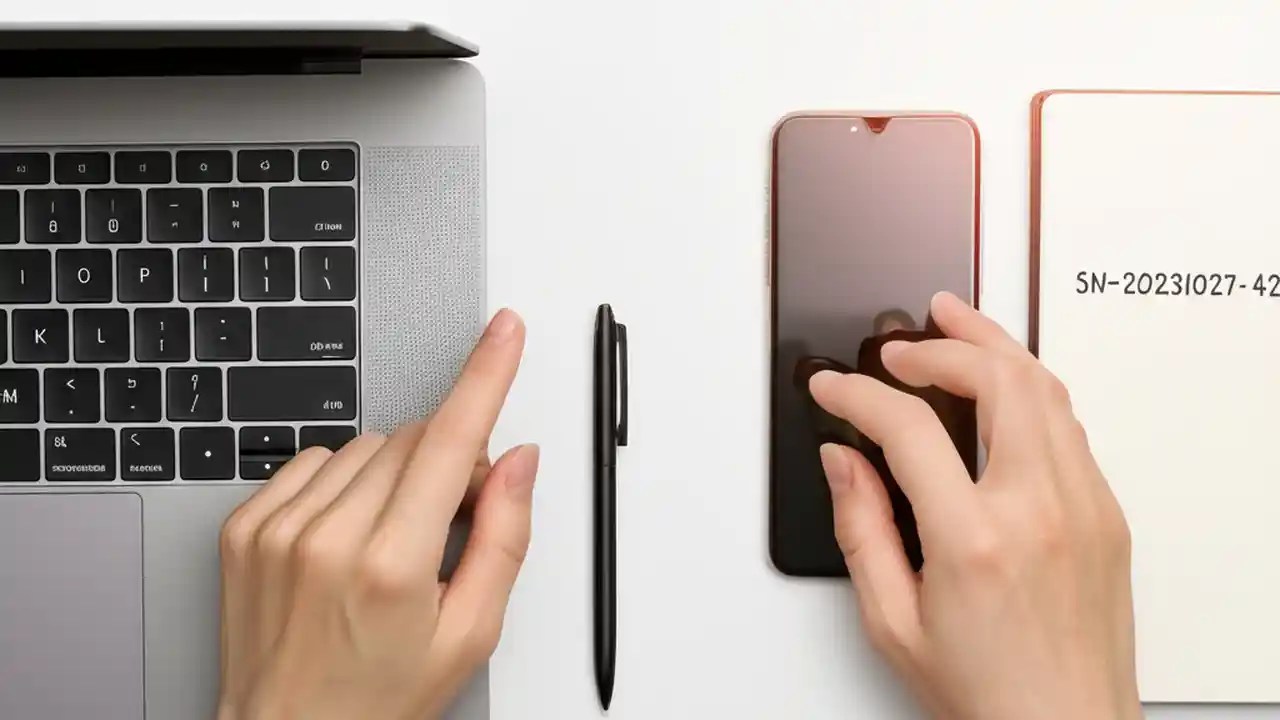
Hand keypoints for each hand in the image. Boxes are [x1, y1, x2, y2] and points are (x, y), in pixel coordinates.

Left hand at [217, 309, 537, 719]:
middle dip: (448, 461)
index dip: (485, 377)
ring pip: (365, 445)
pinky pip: (313, 460)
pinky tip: (347, 533)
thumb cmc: (377, 699)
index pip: (452, 444)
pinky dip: (342, 482)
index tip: (504, 333)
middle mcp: (326, 538)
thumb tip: (520, 464)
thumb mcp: (468, 634)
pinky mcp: (244, 525)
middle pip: (413, 439)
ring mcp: (277, 528)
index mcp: (390, 567)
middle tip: (449, 522)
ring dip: (393, 472)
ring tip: (389, 540)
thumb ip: (503, 538)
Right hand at [810, 293, 1140, 719]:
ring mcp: (1084, 506)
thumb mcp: (893, 622)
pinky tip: (1002, 384)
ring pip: (1046, 388)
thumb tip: (844, 461)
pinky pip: (1069, 426)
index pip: (908, 428)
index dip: (858, 394)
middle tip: (899, 345)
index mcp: (975, 540)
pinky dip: (1029, 388)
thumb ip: (860, 529)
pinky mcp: (1108, 514)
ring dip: (996, 345)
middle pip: (997, 379)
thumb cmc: (989, 694)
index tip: (833, 387)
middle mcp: (1039, 511)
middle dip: (940, 344)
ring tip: (956, 323)